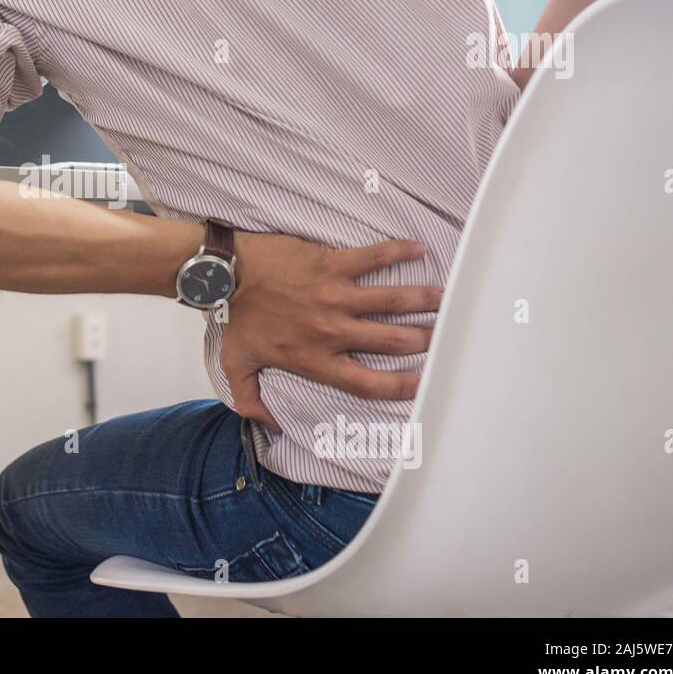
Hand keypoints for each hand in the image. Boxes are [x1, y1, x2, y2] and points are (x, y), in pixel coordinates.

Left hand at [219, 234, 440, 427]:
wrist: (226, 275)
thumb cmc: (233, 317)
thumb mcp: (236, 367)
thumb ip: (251, 401)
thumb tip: (269, 424)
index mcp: (313, 359)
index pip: (367, 382)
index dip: (399, 387)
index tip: (422, 384)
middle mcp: (331, 331)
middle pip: (392, 342)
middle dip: (423, 341)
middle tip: (441, 337)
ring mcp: (335, 295)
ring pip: (393, 301)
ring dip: (424, 300)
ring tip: (445, 300)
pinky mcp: (332, 264)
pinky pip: (374, 257)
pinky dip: (399, 252)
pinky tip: (419, 249)